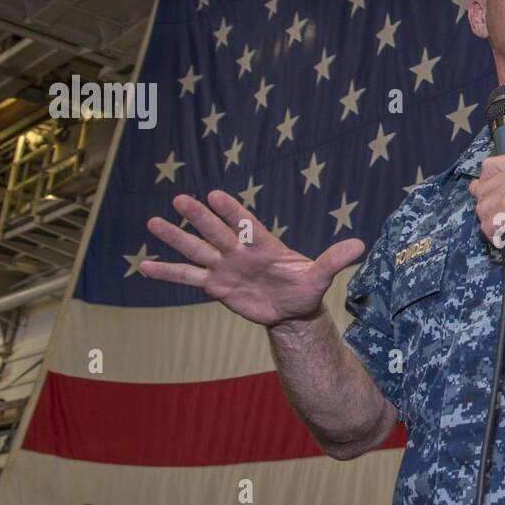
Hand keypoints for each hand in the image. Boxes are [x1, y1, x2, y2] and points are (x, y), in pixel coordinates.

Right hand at [141, 190, 364, 327]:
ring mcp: (225, 267)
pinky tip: (143, 266)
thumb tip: (361, 245)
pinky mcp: (216, 286)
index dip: (232, 211)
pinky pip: (188, 278)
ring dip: (175, 238)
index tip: (215, 195)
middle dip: (199, 218)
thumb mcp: (320, 277)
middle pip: (216, 232)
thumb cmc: (305, 288)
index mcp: (263, 244)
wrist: (291, 309)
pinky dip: (167, 273)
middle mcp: (239, 251)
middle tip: (180, 199)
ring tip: (152, 222)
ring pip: (196, 250)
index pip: (245, 224)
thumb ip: (334, 260)